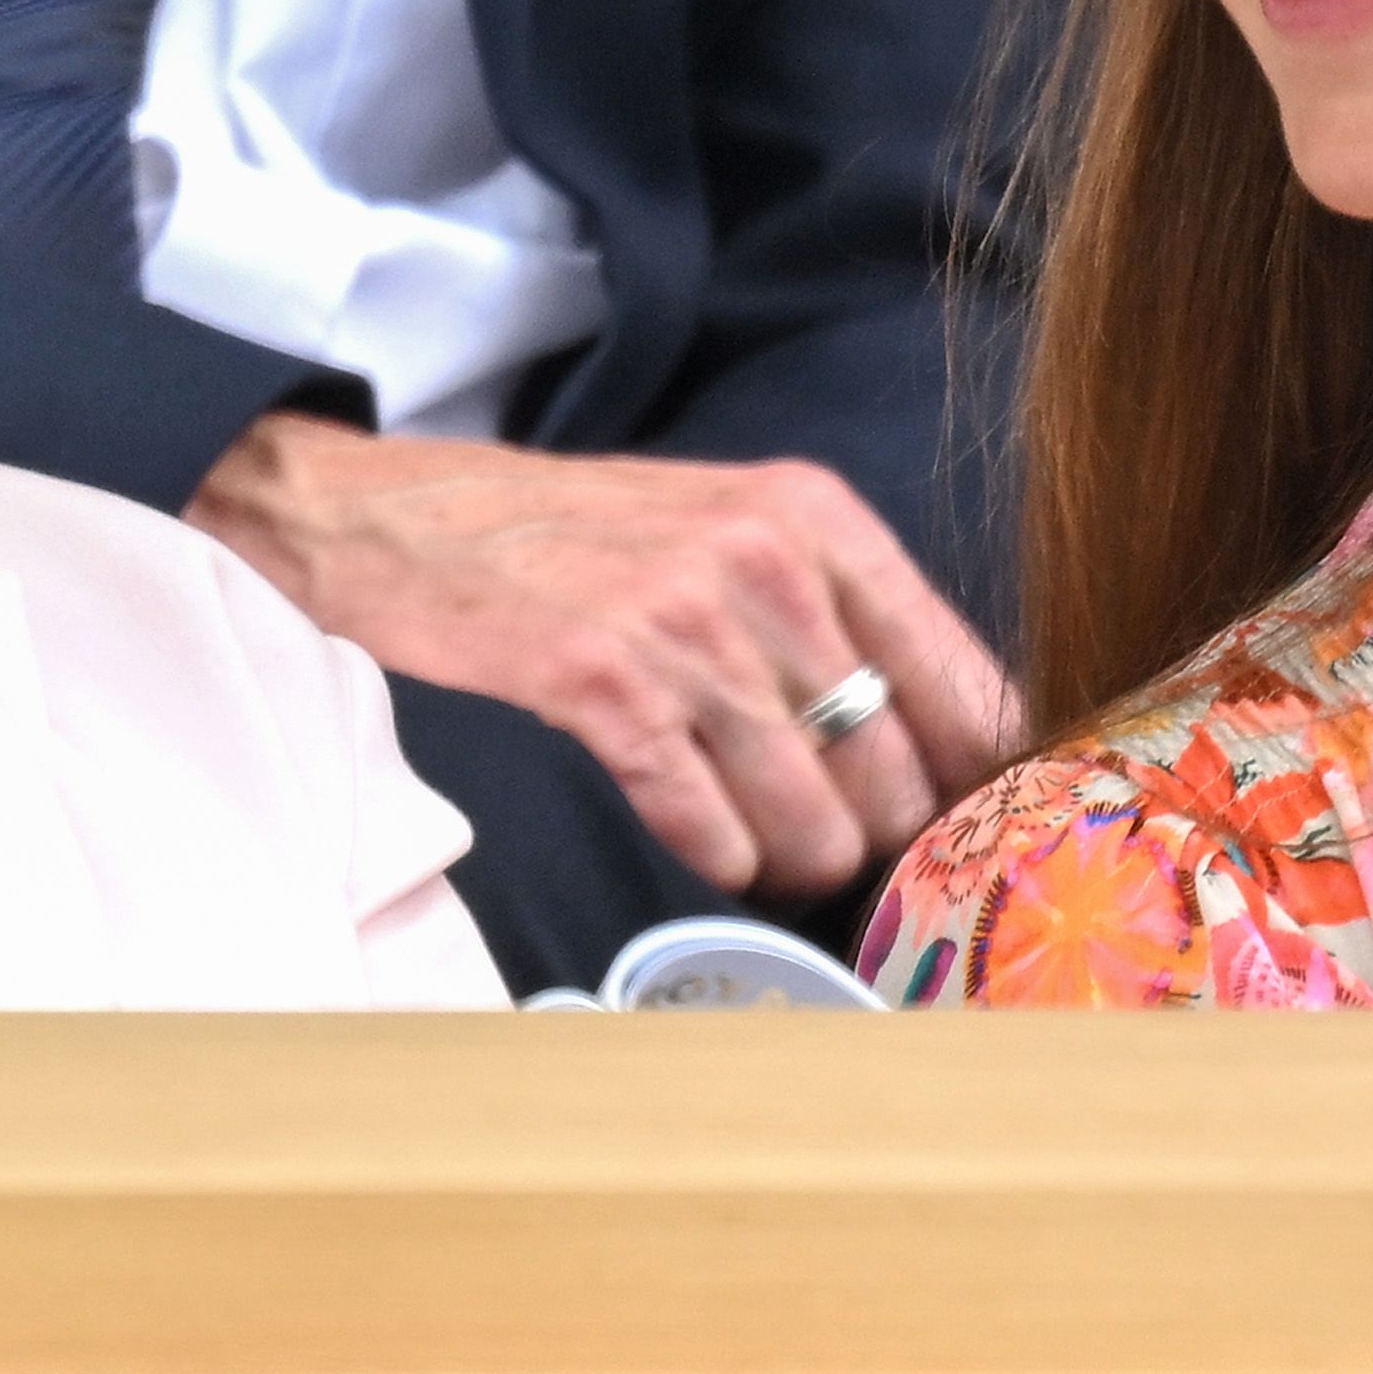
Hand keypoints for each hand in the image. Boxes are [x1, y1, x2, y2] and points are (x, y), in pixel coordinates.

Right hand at [187, 413, 1019, 896]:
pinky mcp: (599, 679)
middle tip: (832, 842)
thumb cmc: (581, 535)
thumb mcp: (733, 527)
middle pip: (894, 771)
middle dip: (872, 832)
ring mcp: (681, 619)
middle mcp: (764, 561)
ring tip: (766, 848)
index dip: (975, 780)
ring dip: (795, 858)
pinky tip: (703, 838)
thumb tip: (960, 743)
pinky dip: (716, 853)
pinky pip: (707, 823)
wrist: (398, 515)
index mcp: (816, 516)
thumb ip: (842, 613)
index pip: (964, 684)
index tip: (961, 826)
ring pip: (811, 814)